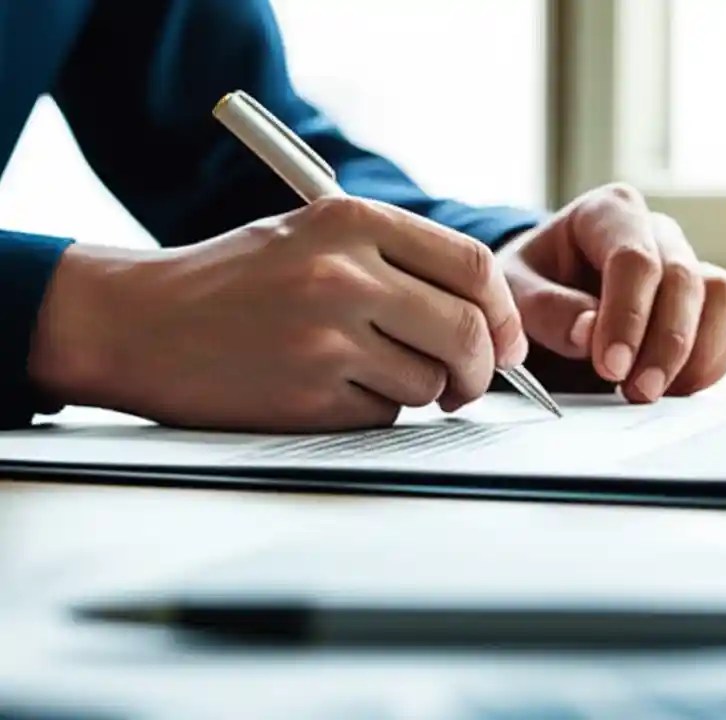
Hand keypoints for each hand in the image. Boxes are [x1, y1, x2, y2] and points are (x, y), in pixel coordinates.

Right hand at [29, 196, 525, 431]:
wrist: (139, 322)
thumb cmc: (235, 281)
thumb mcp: (314, 235)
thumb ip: (400, 262)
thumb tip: (493, 318)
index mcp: (350, 222)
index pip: (472, 265)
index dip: (503, 311)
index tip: (506, 337)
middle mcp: (342, 274)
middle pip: (467, 330)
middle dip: (483, 367)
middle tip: (468, 380)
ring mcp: (326, 337)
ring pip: (430, 381)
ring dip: (421, 390)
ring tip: (370, 372)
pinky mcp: (308, 395)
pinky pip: (384, 414)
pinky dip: (374, 410)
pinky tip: (330, 389)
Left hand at [499, 183, 725, 401]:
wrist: (547, 299)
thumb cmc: (530, 287)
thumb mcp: (515, 294)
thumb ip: (547, 310)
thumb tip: (589, 332)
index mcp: (608, 213)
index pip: (634, 258)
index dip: (628, 315)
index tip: (610, 366)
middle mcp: (657, 232)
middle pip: (684, 279)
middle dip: (664, 344)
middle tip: (636, 392)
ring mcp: (688, 264)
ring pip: (722, 297)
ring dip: (696, 354)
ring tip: (654, 392)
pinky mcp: (706, 302)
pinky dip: (708, 364)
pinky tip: (670, 388)